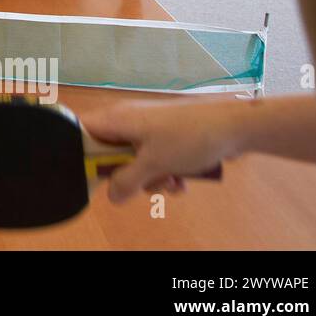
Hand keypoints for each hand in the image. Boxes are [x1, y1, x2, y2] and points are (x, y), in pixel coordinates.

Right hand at [79, 99, 239, 203]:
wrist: (234, 125)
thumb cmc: (188, 137)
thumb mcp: (154, 164)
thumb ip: (127, 181)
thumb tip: (111, 196)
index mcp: (116, 119)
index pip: (81, 131)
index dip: (81, 153)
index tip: (94, 175)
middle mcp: (128, 120)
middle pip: (110, 152)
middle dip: (127, 174)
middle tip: (142, 183)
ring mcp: (149, 128)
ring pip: (135, 159)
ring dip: (151, 177)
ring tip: (171, 181)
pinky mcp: (167, 135)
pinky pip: (154, 157)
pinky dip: (165, 171)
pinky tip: (182, 179)